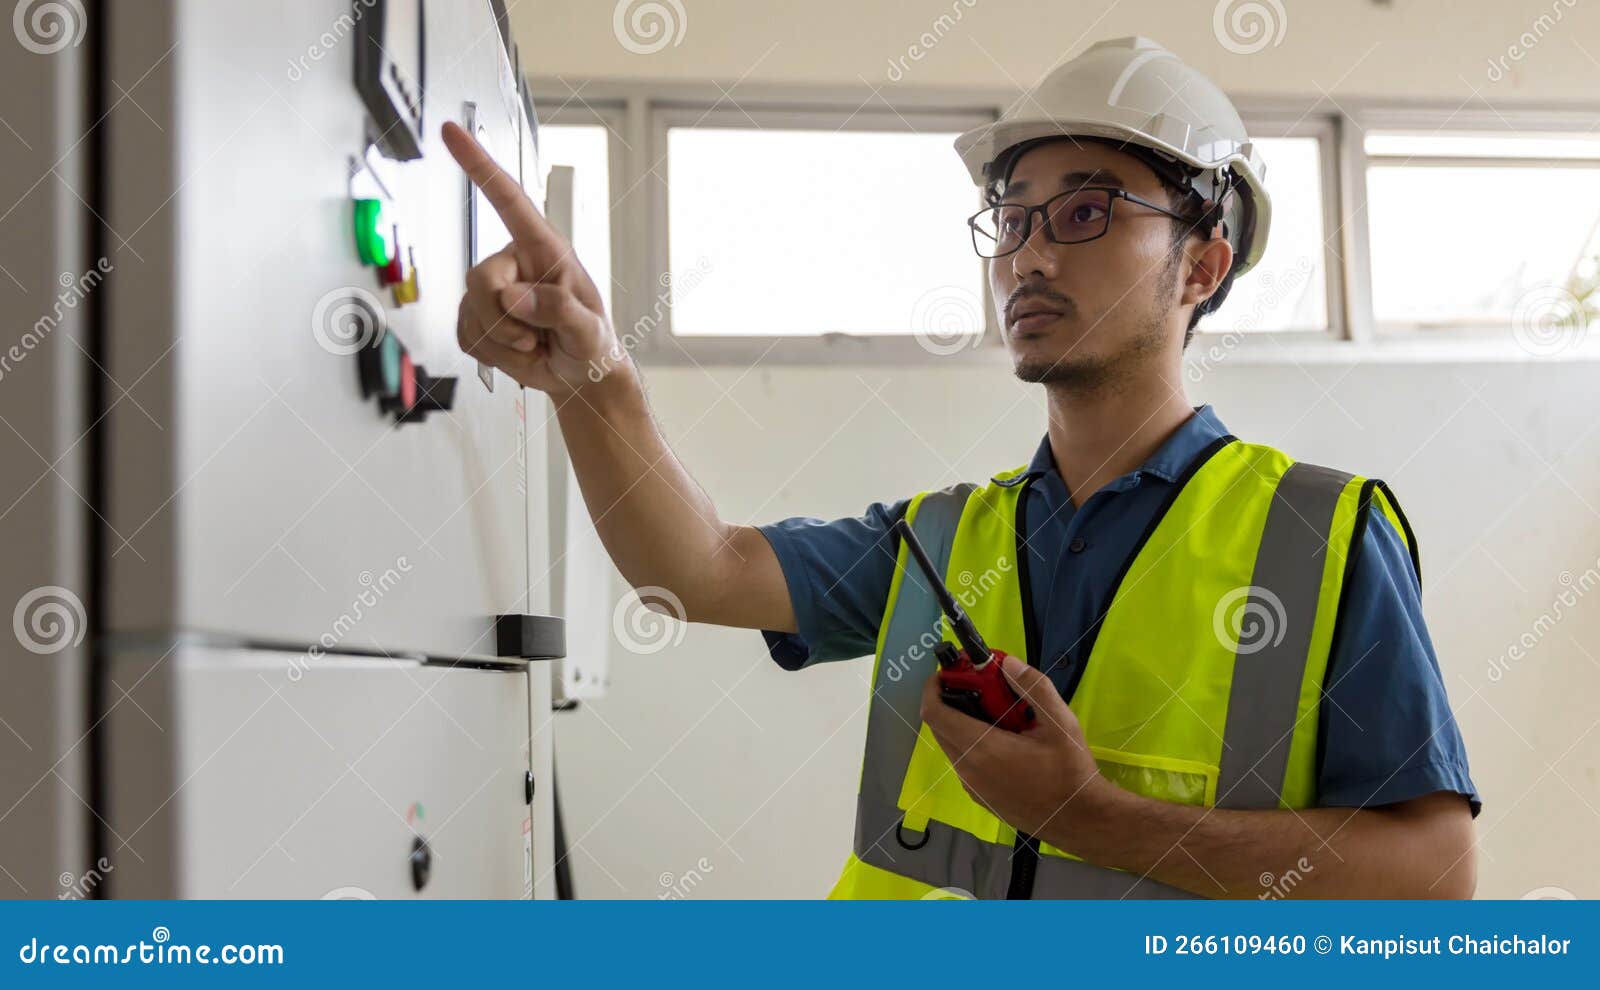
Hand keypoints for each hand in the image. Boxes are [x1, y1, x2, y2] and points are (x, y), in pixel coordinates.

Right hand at [440, 121, 624, 396]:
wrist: (579, 375)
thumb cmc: (592, 344)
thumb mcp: (589, 330)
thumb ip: (559, 310)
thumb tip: (513, 295)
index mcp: (544, 250)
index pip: (508, 200)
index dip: (479, 165)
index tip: (453, 131)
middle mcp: (514, 263)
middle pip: (480, 279)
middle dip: (505, 318)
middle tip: (537, 337)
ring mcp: (492, 291)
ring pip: (471, 312)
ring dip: (504, 342)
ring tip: (535, 344)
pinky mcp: (476, 318)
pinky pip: (467, 337)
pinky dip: (494, 355)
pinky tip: (518, 351)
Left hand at [919, 654, 1114, 838]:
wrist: (1080, 820)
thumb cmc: (1070, 771)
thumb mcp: (1060, 722)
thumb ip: (1032, 687)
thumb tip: (1007, 663)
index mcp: (981, 748)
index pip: (934, 713)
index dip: (933, 688)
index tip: (947, 673)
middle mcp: (968, 769)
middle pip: (941, 727)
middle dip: (952, 701)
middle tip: (980, 687)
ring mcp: (972, 787)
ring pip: (952, 745)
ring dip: (963, 723)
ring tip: (998, 713)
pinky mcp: (981, 798)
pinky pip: (964, 763)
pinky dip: (972, 744)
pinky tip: (1005, 741)